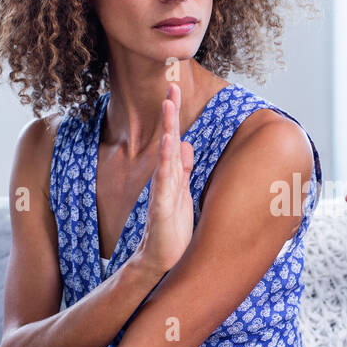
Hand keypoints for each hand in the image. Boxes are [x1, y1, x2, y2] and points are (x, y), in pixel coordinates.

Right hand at [137, 83, 195, 274]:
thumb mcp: (182, 193)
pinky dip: (166, 163)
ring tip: (169, 107)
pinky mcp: (162, 209)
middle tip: (171, 86)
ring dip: (167, 131)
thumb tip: (186, 144)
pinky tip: (169, 145)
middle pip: (168, 140)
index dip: (173, 116)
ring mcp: (162, 193)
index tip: (174, 91)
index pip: (173, 140)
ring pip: (165, 157)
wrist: (160, 259)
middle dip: (169, 114)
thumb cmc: (172, 228)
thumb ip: (183, 170)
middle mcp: (165, 179)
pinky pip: (164, 183)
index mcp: (172, 175)